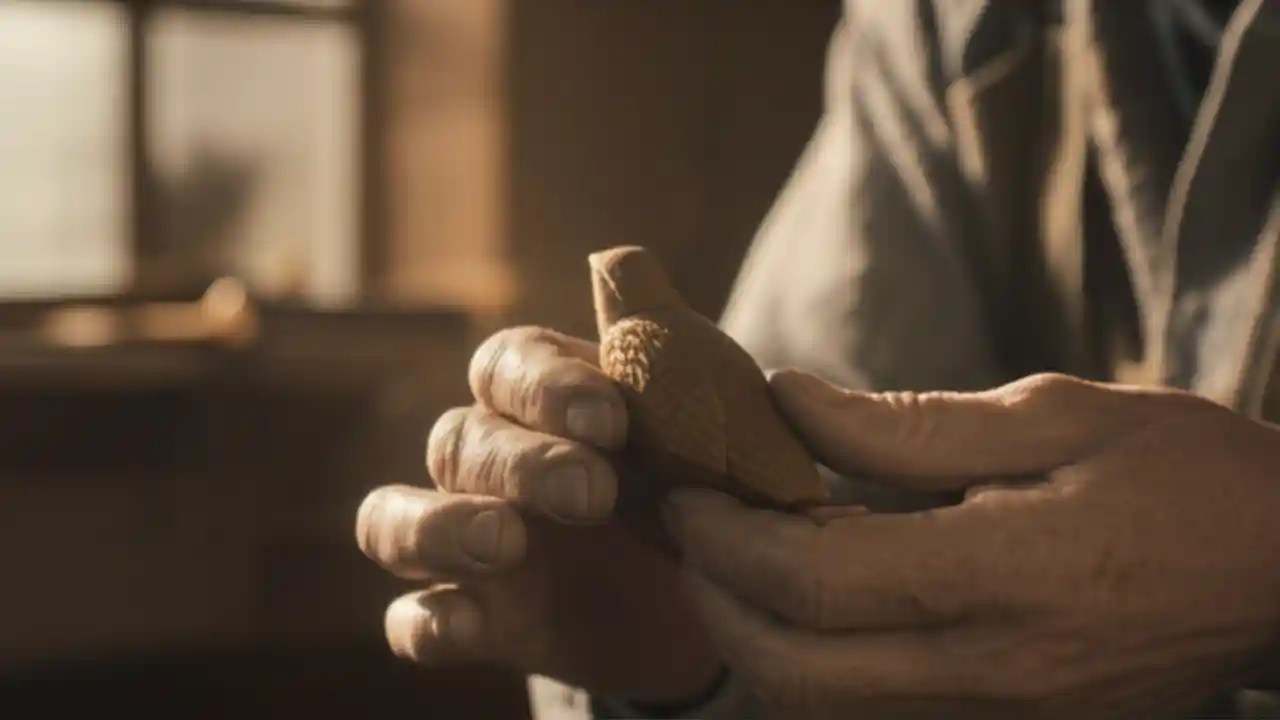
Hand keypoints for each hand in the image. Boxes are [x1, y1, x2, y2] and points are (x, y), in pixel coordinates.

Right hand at [356, 327, 720, 702]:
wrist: (730, 597)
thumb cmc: (703, 484)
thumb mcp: (703, 416)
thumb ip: (659, 342)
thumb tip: (622, 258)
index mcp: (542, 400)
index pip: (507, 365)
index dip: (545, 387)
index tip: (611, 420)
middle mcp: (491, 462)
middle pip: (460, 440)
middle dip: (521, 464)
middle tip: (592, 495)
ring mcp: (471, 543)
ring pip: (394, 519)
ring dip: (438, 526)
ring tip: (504, 542)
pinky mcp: (477, 620)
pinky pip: (413, 620)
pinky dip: (426, 621)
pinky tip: (465, 624)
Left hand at [667, 372, 1279, 717]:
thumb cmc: (1182, 475)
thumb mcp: (1055, 414)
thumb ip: (908, 421)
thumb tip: (786, 402)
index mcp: (1004, 574)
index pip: (814, 579)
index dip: (727, 537)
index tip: (691, 490)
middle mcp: (992, 670)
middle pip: (794, 670)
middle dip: (716, 603)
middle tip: (694, 533)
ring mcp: (1002, 719)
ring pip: (823, 712)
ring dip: (754, 646)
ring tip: (736, 569)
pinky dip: (814, 674)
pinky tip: (812, 613)